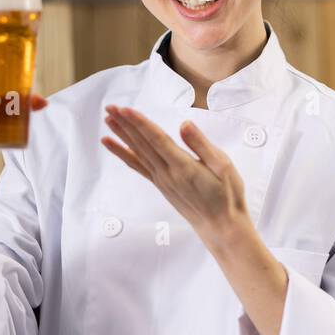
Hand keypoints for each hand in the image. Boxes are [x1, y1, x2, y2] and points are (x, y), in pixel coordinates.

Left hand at [100, 104, 248, 242]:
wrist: (220, 227)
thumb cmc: (226, 196)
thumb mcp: (224, 167)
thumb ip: (202, 144)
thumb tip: (185, 124)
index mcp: (184, 166)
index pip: (157, 139)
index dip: (140, 123)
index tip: (126, 110)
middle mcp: (168, 173)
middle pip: (142, 143)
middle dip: (126, 124)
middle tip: (110, 107)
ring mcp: (162, 180)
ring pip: (137, 152)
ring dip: (122, 135)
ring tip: (108, 120)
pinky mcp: (160, 184)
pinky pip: (138, 166)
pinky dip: (123, 154)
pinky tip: (112, 144)